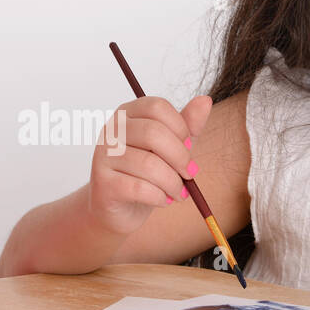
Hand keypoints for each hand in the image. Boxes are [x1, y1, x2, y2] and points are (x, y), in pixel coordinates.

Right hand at [86, 94, 211, 236]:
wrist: (120, 209)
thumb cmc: (147, 174)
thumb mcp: (172, 147)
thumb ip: (188, 125)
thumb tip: (205, 100)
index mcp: (127, 114)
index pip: (156, 107)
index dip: (180, 127)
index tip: (189, 146)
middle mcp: (111, 131)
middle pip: (153, 133)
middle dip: (180, 157)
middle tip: (190, 174)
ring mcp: (103, 156)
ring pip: (148, 164)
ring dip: (172, 183)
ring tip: (179, 193)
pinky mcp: (103, 183)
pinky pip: (139, 188)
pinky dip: (159, 197)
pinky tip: (163, 200)